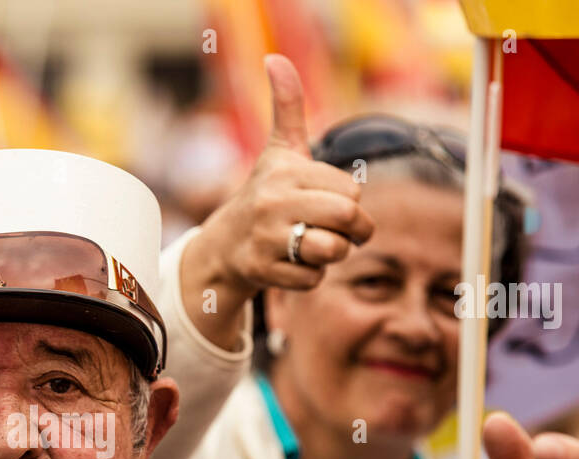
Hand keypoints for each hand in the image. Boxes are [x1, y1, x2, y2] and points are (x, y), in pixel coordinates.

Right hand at [190, 54, 373, 297]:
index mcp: (284, 172)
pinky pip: (313, 279)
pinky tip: (292, 263)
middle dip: (354, 230)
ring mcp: (266, 239)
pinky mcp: (263, 271)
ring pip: (332, 251)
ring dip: (333, 253)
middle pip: (347, 219)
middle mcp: (272, 203)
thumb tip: (276, 58)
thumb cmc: (265, 193)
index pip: (352, 191)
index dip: (350, 200)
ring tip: (316, 245)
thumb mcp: (279, 151)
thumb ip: (287, 107)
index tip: (330, 201)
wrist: (224, 245)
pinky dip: (310, 276)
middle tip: (341, 230)